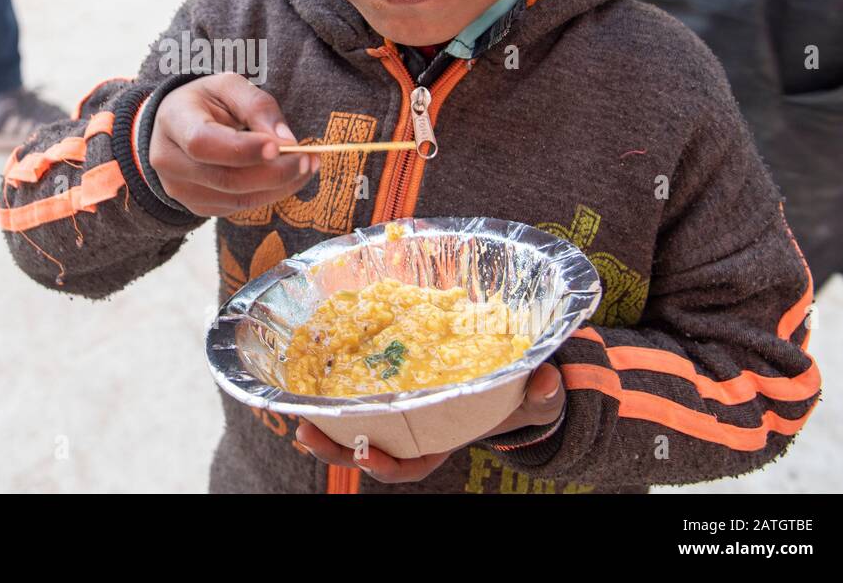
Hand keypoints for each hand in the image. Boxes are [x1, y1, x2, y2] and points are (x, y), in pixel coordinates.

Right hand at [150, 73, 318, 216]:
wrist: (175, 127)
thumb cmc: (205, 102)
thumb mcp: (228, 86)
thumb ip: (257, 106)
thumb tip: (287, 142)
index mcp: (174, 121)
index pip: (204, 143)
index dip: (243, 149)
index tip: (281, 146)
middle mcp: (170, 161)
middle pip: (226, 178)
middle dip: (274, 172)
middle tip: (307, 158)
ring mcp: (180, 189)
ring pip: (237, 199)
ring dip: (279, 186)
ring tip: (307, 166)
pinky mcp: (197, 206)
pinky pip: (239, 207)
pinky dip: (270, 194)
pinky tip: (289, 177)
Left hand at [295, 362, 565, 483]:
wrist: (506, 376)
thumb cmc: (517, 394)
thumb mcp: (533, 397)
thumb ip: (540, 392)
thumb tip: (546, 380)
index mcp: (441, 443)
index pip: (411, 466)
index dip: (388, 466)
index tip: (367, 454)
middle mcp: (412, 433)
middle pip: (367, 451)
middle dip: (336, 449)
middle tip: (307, 433)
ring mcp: (395, 413)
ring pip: (352, 429)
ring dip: (323, 427)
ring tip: (296, 416)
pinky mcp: (385, 388)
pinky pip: (354, 396)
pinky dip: (331, 395)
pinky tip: (306, 383)